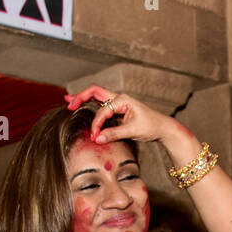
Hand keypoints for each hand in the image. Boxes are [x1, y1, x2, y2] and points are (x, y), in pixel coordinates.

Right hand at [64, 85, 188, 151]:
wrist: (162, 127)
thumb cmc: (151, 126)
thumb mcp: (132, 131)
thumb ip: (114, 134)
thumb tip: (97, 138)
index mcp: (122, 99)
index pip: (103, 111)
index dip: (97, 124)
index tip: (95, 136)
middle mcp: (118, 98)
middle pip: (95, 92)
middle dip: (81, 97)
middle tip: (69, 104)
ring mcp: (118, 103)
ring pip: (96, 97)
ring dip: (83, 98)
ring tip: (69, 101)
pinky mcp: (118, 110)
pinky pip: (101, 105)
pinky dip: (90, 105)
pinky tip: (81, 106)